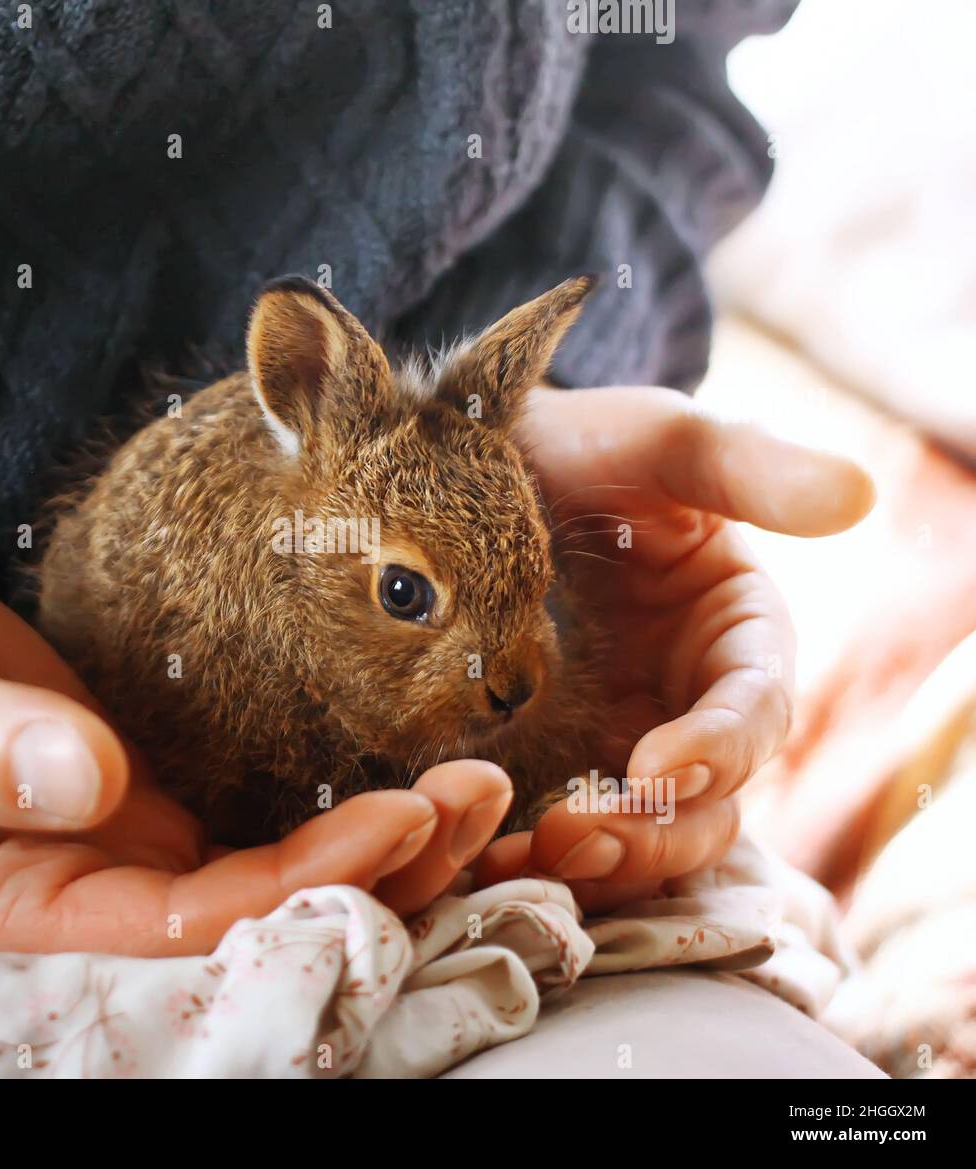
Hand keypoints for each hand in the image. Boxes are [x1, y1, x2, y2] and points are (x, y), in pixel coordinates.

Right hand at [0, 528, 512, 954]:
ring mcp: (111, 851)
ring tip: (477, 786)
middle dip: (372, 874)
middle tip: (480, 799)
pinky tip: (409, 778)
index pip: (175, 924)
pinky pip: (250, 826)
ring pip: (265, 878)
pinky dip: (335, 816)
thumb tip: (83, 779)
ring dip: (377, 847)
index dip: (294, 887)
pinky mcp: (138, 798)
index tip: (397, 817)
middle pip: (247, 917)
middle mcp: (69, 896)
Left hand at [476, 387, 874, 904]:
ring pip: (642, 833)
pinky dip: (538, 856)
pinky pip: (565, 827)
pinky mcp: (559, 759)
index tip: (657, 765)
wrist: (488, 464)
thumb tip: (858, 494)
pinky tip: (485, 861)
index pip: (754, 712)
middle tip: (578, 834)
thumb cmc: (589, 448)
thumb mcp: (665, 444)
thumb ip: (752, 468)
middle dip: (654, 829)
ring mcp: (624, 738)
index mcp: (740, 638)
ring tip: (527, 860)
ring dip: (599, 860)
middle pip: (706, 803)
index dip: (718, 748)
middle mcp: (693, 704)